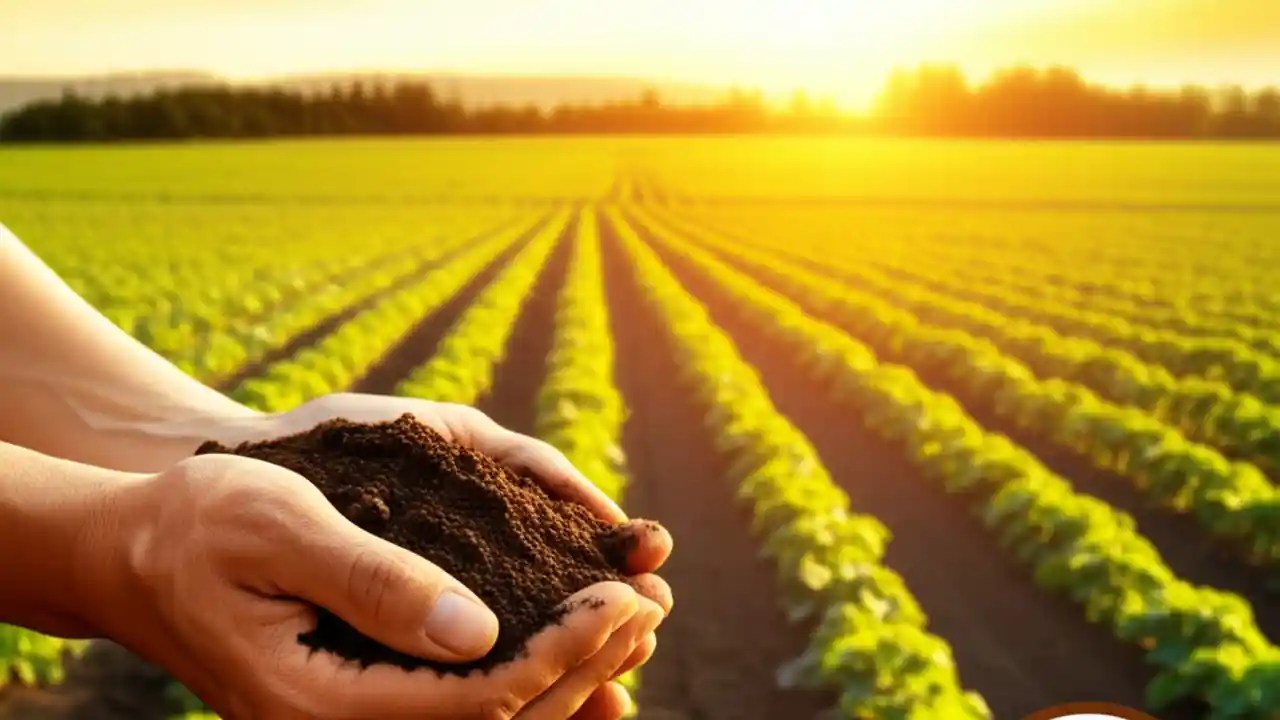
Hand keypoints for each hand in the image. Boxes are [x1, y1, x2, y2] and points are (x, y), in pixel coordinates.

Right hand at [87, 452, 668, 718]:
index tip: (622, 597)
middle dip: (585, 666)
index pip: (476, 697)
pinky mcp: (357, 703)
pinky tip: (575, 658)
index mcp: (318, 700)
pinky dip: (527, 684)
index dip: (563, 651)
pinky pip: (457, 709)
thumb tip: (481, 633)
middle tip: (649, 607)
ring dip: (568, 680)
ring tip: (634, 629)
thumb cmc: (197, 524)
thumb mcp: (281, 526)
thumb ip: (376, 580)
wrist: (131, 554)